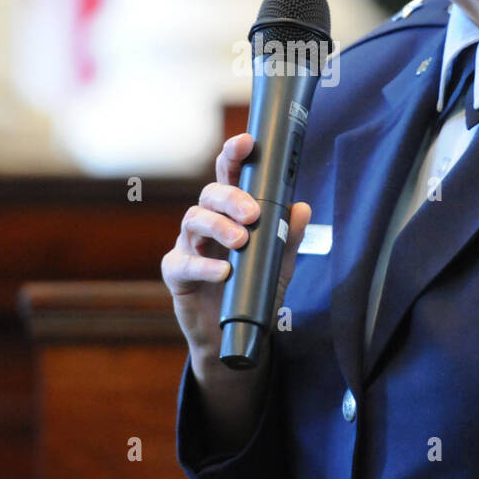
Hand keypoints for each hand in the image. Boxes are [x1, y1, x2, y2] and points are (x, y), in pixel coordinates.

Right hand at [161, 132, 311, 373]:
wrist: (232, 336)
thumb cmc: (252, 290)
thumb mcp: (278, 264)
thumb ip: (290, 237)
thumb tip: (302, 207)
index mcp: (229, 213)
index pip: (228, 177)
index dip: (233, 156)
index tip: (247, 142)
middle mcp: (206, 223)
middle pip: (209, 194)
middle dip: (231, 197)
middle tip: (253, 214)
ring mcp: (188, 245)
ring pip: (193, 219)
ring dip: (218, 225)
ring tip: (241, 240)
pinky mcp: (176, 273)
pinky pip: (183, 262)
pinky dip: (204, 265)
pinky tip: (224, 271)